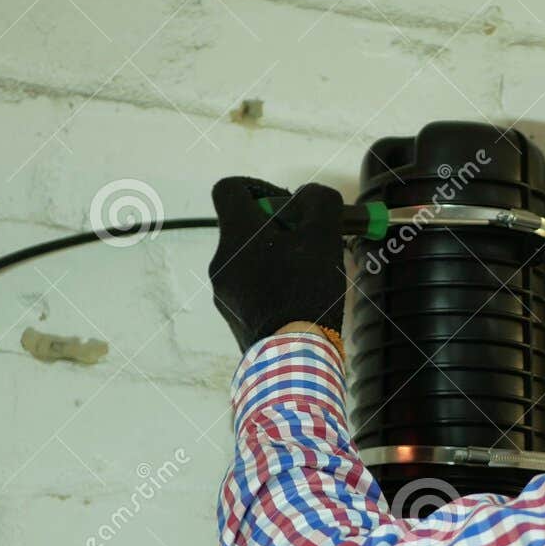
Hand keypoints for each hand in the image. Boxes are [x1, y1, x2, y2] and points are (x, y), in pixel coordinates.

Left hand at [209, 177, 346, 351]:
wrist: (293, 358)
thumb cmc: (307, 291)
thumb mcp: (323, 235)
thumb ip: (319, 202)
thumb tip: (310, 197)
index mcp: (236, 234)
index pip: (230, 189)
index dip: (260, 188)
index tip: (289, 207)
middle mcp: (221, 261)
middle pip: (247, 229)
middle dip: (282, 231)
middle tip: (313, 245)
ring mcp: (224, 293)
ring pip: (252, 262)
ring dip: (280, 261)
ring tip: (313, 279)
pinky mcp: (235, 319)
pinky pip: (253, 291)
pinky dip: (275, 289)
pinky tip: (302, 303)